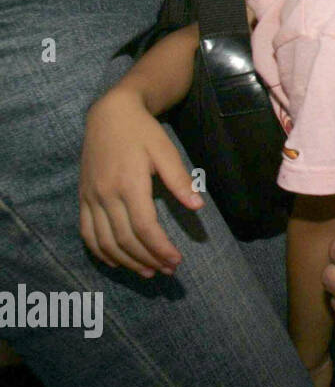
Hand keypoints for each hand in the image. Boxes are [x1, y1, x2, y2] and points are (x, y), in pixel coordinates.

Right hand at [79, 88, 202, 277]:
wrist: (109, 114)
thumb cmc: (143, 132)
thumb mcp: (166, 151)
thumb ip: (180, 180)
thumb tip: (198, 206)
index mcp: (128, 184)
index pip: (144, 227)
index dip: (160, 248)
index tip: (177, 261)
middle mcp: (105, 194)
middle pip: (125, 239)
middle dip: (148, 259)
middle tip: (168, 270)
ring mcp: (90, 197)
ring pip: (104, 241)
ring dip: (126, 261)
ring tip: (148, 271)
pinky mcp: (83, 197)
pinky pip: (86, 232)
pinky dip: (101, 251)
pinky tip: (118, 261)